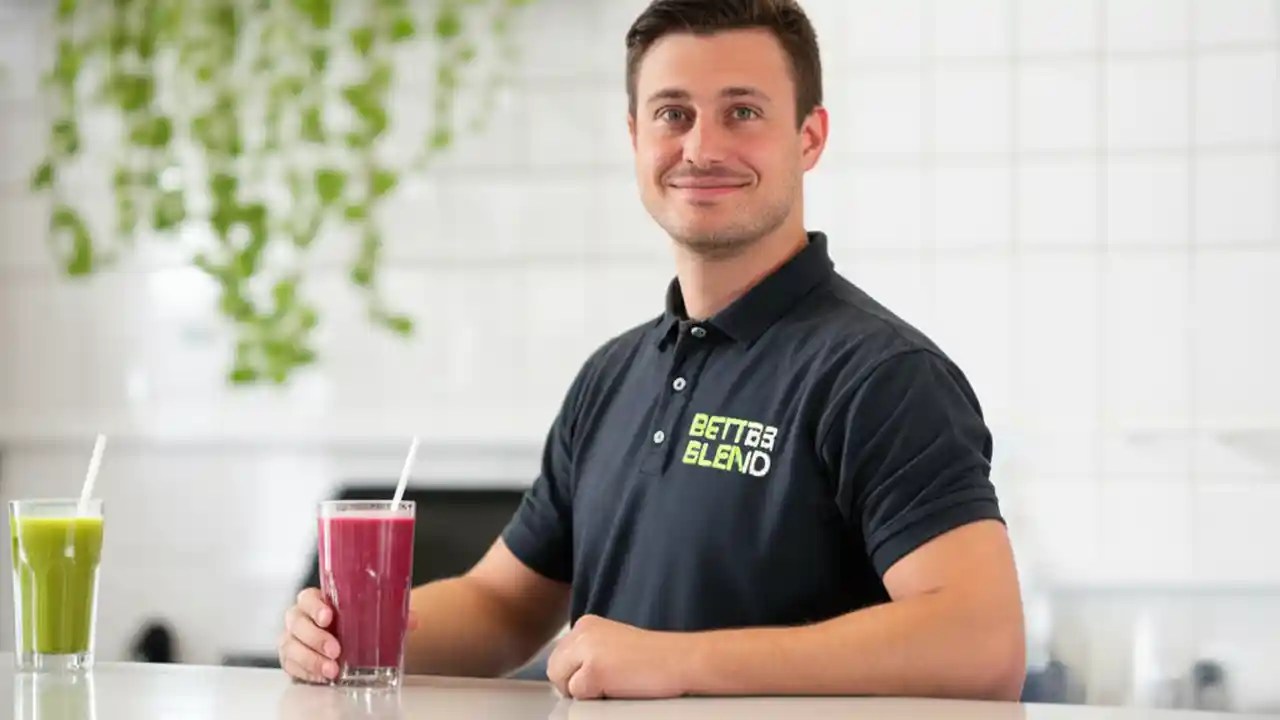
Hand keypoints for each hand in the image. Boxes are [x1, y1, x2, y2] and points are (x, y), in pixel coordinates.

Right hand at [278, 588, 418, 683]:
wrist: (344, 644)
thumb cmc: (353, 625)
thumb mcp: (372, 617)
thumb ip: (391, 615)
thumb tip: (413, 619)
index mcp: (317, 602)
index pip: (308, 597)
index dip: (315, 606)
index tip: (328, 617)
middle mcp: (300, 618)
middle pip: (298, 622)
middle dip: (315, 637)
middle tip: (335, 649)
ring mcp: (293, 639)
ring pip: (291, 645)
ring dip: (311, 659)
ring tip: (332, 669)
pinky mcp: (291, 660)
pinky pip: (292, 665)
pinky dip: (307, 672)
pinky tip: (322, 677)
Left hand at [546, 614, 691, 699]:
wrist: (682, 660)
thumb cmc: (655, 658)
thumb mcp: (613, 645)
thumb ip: (588, 653)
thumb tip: (566, 678)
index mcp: (586, 624)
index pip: (559, 658)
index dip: (578, 674)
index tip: (605, 672)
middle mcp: (582, 631)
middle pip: (555, 670)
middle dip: (574, 683)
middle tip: (608, 682)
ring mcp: (586, 650)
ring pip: (563, 684)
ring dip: (585, 691)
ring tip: (615, 683)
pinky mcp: (593, 671)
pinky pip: (579, 697)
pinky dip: (597, 700)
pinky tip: (620, 687)